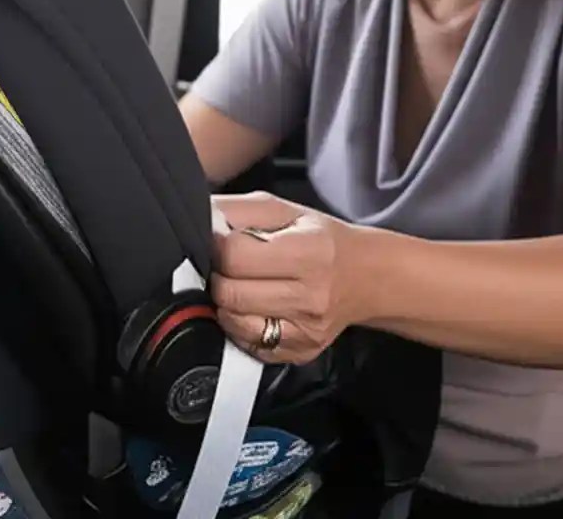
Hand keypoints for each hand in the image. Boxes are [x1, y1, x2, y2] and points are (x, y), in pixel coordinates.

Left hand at [209, 191, 377, 364]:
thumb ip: (235, 210)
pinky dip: (239, 324)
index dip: (217, 246)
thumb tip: (196, 218)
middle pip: (228, 292)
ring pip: (231, 321)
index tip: (221, 241)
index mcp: (308, 252)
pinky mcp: (299, 353)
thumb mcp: (282, 209)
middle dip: (218, 275)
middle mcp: (310, 297)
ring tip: (241, 284)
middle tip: (229, 265)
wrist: (367, 277)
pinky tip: (253, 306)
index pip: (234, 256)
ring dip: (226, 301)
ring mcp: (305, 331)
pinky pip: (246, 343)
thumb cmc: (319, 239)